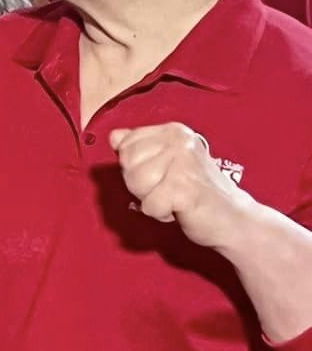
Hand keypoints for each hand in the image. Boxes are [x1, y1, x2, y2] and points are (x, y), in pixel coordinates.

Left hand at [109, 123, 252, 251]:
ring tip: (175, 198)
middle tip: (170, 189)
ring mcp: (182, 163)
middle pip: (127, 164)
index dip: (136, 168)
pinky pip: (149, 205)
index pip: (125, 145)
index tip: (163, 175)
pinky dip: (160, 214)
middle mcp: (178, 141)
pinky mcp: (183, 188)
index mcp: (173, 131)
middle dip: (141, 185)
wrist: (236, 219)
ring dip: (151, 200)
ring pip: (135, 183)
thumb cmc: (197, 192)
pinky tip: (181, 209)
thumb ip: (138, 148)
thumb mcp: (165, 163)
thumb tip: (114, 136)